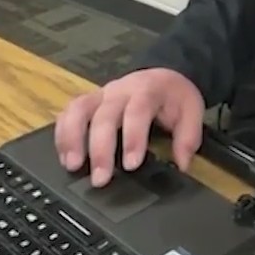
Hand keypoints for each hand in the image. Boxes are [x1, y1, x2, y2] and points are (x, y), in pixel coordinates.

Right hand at [54, 68, 205, 186]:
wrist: (162, 75)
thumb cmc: (173, 96)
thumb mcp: (192, 110)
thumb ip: (188, 137)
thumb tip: (182, 164)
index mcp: (147, 90)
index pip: (137, 111)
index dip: (133, 138)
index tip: (131, 165)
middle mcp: (119, 90)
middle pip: (104, 116)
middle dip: (100, 149)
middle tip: (100, 179)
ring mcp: (100, 95)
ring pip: (78, 110)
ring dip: (72, 138)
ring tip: (72, 166)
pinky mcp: (88, 102)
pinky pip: (68, 113)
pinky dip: (63, 134)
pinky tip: (64, 157)